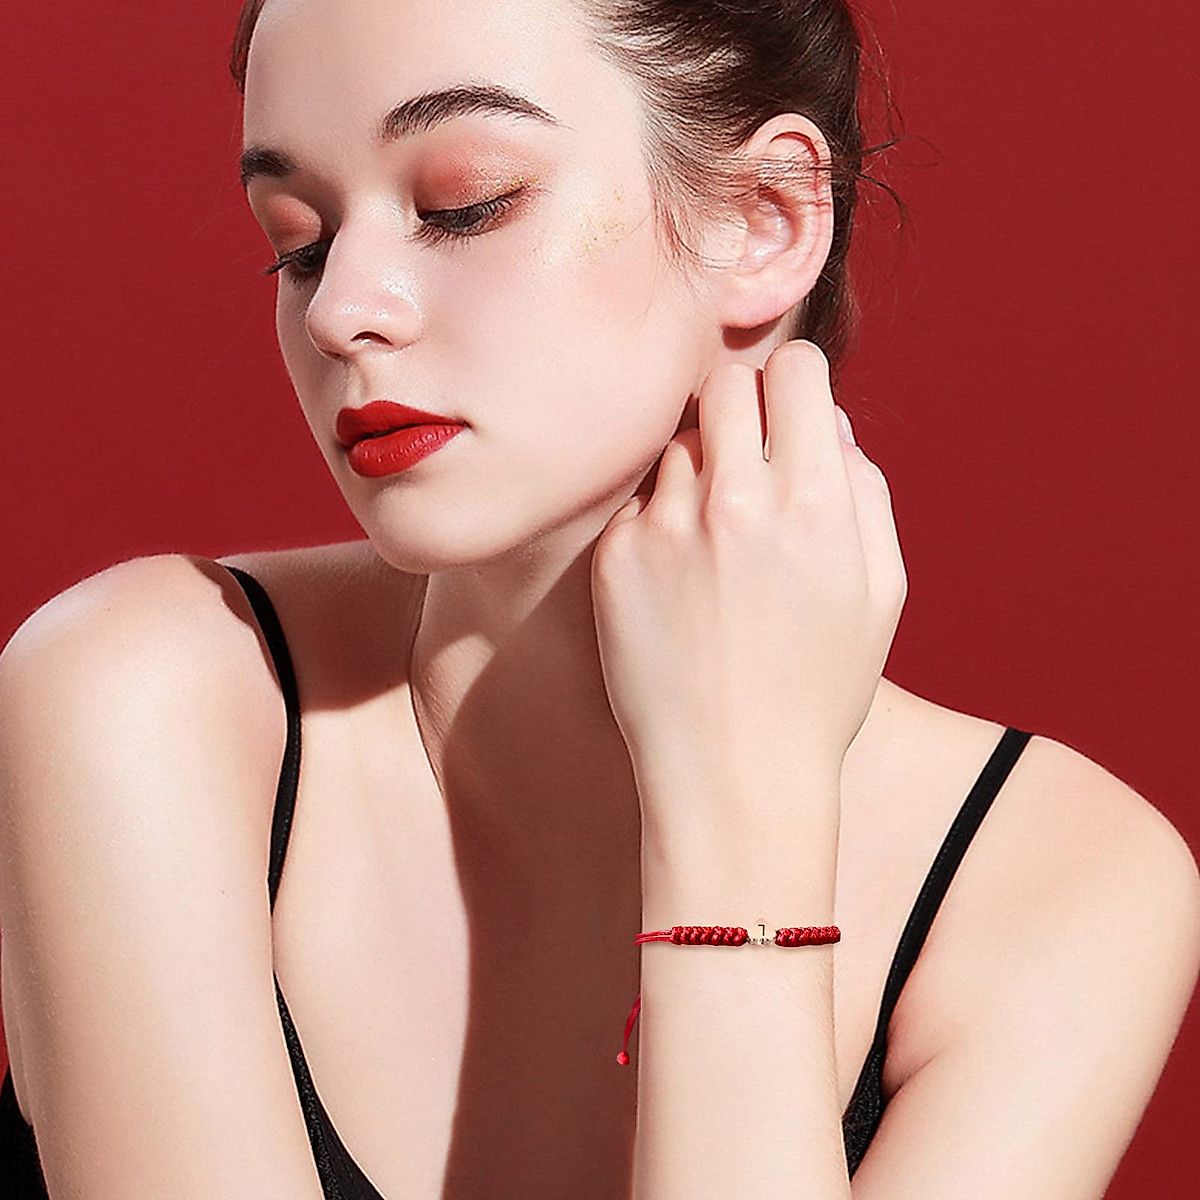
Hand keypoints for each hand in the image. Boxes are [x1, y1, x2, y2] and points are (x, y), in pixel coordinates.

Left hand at [590, 340, 906, 813]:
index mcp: (816, 503)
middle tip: (749, 459)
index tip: (792, 415)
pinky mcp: (616, 558)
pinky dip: (659, 520)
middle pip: (726, 384)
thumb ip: (864, 492)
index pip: (795, 370)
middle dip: (743, 408)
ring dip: (699, 468)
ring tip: (714, 539)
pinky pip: (639, 501)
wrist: (732, 775)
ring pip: (678, 442)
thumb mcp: (880, 592)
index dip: (797, 387)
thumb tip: (829, 423)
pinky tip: (678, 578)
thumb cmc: (818, 689)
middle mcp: (737, 502)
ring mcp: (667, 528)